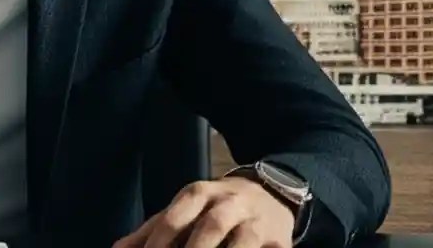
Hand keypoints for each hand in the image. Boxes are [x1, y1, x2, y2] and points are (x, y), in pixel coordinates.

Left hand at [113, 177, 296, 247]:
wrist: (271, 191)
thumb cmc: (216, 207)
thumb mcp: (184, 210)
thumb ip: (151, 231)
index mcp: (198, 194)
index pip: (173, 218)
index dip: (157, 245)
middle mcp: (228, 203)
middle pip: (210, 227)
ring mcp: (256, 221)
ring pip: (243, 240)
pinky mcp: (281, 241)